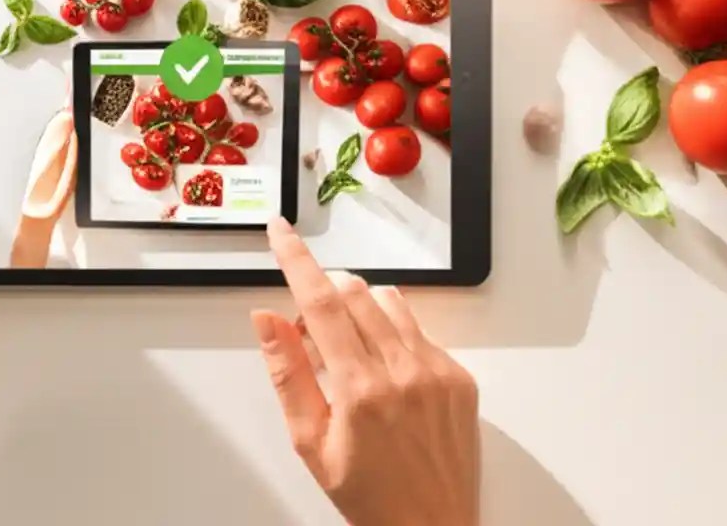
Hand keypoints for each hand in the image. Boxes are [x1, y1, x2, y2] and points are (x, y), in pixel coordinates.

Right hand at [252, 218, 479, 525]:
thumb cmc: (368, 495)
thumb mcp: (309, 441)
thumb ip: (287, 373)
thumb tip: (267, 321)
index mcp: (360, 389)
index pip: (320, 302)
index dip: (296, 259)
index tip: (282, 231)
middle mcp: (404, 372)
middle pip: (353, 293)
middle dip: (322, 297)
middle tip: (310, 338)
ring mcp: (437, 371)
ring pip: (388, 302)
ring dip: (358, 309)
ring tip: (349, 355)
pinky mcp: (460, 377)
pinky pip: (418, 329)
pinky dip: (392, 334)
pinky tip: (385, 373)